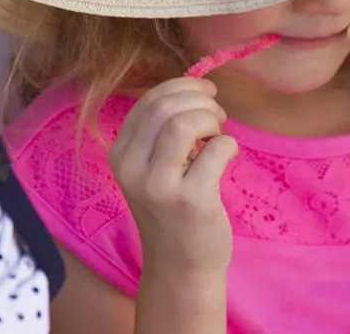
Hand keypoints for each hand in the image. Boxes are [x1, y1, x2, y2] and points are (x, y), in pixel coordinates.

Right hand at [109, 77, 237, 274]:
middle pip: (165, 107)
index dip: (182, 86)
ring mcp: (159, 187)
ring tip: (219, 133)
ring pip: (184, 124)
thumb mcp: (153, 167)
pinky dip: (229, 144)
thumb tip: (195, 86)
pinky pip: (216, 150)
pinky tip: (228, 155)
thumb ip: (163, 130)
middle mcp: (132, 169)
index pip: (148, 101)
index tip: (205, 91)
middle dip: (200, 100)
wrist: (181, 262)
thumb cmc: (173, 206)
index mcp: (121, 154)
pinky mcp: (190, 201)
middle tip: (217, 116)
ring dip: (211, 119)